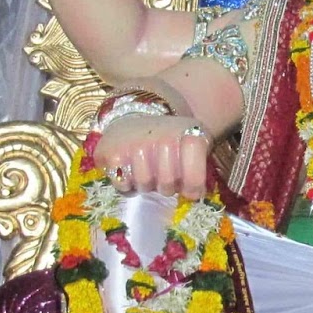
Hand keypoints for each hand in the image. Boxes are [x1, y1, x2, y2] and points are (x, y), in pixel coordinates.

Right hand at [93, 114, 212, 198]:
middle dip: (167, 186)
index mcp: (189, 135)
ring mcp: (137, 144)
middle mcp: (163, 137)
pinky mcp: (112, 152)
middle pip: (168, 184)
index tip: (190, 187)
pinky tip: (130, 171)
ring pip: (145, 184)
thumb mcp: (196, 144)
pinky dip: (126, 185)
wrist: (137, 117)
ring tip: (147, 170)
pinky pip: (123, 185)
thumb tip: (195, 195)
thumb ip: (200, 169)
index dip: (192, 188)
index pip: (194, 177)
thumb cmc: (171, 139)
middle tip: (164, 174)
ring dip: (146, 185)